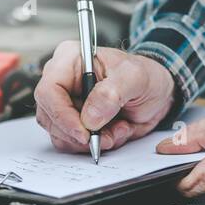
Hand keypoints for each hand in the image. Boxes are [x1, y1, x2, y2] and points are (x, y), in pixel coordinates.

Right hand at [33, 41, 175, 153]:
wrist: (156, 92)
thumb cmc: (144, 76)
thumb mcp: (135, 77)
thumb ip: (111, 93)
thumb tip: (89, 117)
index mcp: (69, 60)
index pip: (48, 91)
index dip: (62, 116)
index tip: (84, 132)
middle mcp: (62, 82)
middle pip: (49, 117)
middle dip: (79, 133)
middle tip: (107, 136)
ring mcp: (65, 103)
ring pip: (59, 134)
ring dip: (90, 141)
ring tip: (117, 129)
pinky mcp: (72, 121)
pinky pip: (71, 142)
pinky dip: (94, 145)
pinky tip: (113, 131)